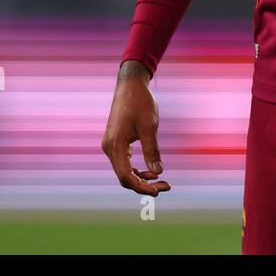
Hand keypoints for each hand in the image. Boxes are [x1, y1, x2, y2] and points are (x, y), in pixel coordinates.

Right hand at [100, 60, 170, 195]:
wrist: (130, 84)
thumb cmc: (140, 102)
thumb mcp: (149, 126)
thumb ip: (152, 150)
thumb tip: (158, 172)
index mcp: (115, 144)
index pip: (125, 176)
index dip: (141, 187)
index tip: (158, 191)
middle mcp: (109, 147)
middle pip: (124, 177)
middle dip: (144, 185)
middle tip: (166, 186)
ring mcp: (111, 145)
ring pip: (124, 171)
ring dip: (141, 178)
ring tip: (162, 180)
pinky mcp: (116, 141)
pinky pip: (124, 162)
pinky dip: (137, 169)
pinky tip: (152, 171)